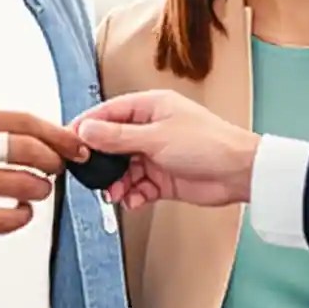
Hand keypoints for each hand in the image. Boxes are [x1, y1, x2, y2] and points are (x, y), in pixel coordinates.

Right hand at [0, 110, 89, 249]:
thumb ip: (1, 133)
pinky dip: (23, 215)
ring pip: (22, 183)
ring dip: (41, 189)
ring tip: (38, 190)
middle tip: (59, 168)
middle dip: (54, 160)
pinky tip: (19, 211)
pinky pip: (8, 217)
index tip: (74, 145)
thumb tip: (56, 137)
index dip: (56, 134)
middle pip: (26, 148)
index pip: (23, 120)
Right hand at [72, 90, 260, 208]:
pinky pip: (139, 186)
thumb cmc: (208, 144)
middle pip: (114, 142)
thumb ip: (118, 137)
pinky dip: (133, 194)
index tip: (70, 139)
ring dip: (117, 181)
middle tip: (89, 174)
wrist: (238, 173)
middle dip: (101, 160)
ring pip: (124, 167)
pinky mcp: (164, 177)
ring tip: (115, 192)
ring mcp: (158, 153)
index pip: (109, 112)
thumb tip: (88, 130)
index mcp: (151, 107)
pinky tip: (133, 200)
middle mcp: (152, 128)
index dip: (88, 126)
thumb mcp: (155, 138)